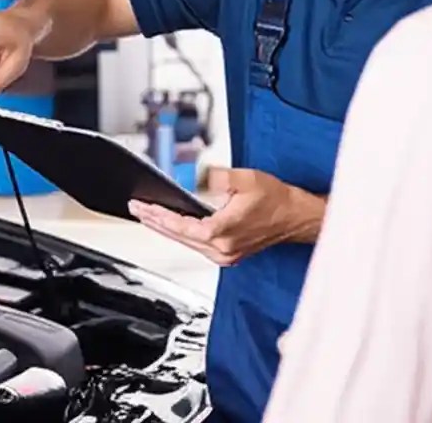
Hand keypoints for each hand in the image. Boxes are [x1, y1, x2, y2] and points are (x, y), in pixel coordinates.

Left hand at [127, 168, 324, 265]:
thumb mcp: (246, 180)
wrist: (295, 217)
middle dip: (154, 221)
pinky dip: (180, 234)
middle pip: (178, 236)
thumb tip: (196, 176)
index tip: (142, 206)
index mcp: (223, 232)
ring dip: (164, 228)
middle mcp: (222, 248)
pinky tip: (170, 225)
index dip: (158, 216)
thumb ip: (218, 177)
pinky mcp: (227, 255)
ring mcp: (225, 255)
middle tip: (136, 208)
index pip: (180, 226)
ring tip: (146, 215)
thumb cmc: (275, 199)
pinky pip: (195, 245)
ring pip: (185, 242)